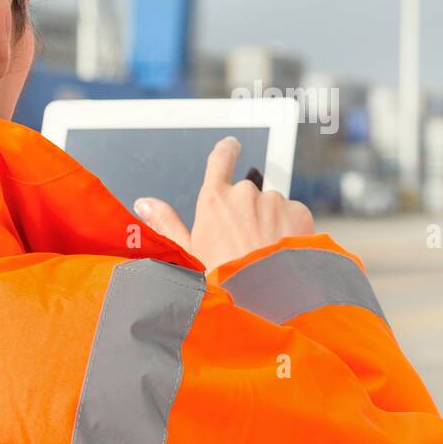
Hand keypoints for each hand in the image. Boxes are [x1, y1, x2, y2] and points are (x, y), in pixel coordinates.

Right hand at [134, 136, 313, 270]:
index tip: (231, 146)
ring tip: (264, 255)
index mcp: (215, 200)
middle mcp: (245, 193)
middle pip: (248, 195)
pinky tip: (282, 253)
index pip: (220, 160)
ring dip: (270, 224)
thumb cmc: (222, 280)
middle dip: (249, 214)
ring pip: (272, 207)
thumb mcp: (188, 253)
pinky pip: (293, 216)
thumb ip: (166, 223)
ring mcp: (274, 201)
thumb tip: (144, 203)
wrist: (266, 297)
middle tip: (245, 245)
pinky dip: (290, 231)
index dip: (226, 150)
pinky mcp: (298, 212)